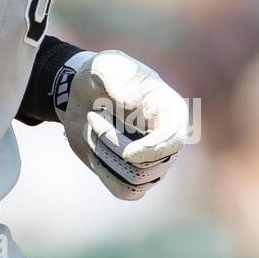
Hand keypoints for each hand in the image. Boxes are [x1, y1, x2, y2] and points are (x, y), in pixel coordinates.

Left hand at [56, 49, 188, 199]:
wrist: (84, 91)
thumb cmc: (102, 75)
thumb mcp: (106, 65)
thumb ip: (118, 79)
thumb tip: (130, 107)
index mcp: (170, 111)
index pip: (174, 141)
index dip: (153, 151)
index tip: (128, 152)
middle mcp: (167, 141)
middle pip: (148, 165)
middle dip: (112, 143)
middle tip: (92, 115)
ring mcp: (152, 161)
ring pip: (134, 180)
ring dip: (104, 155)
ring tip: (91, 127)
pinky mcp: (132, 175)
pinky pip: (124, 191)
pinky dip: (104, 173)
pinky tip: (92, 149)